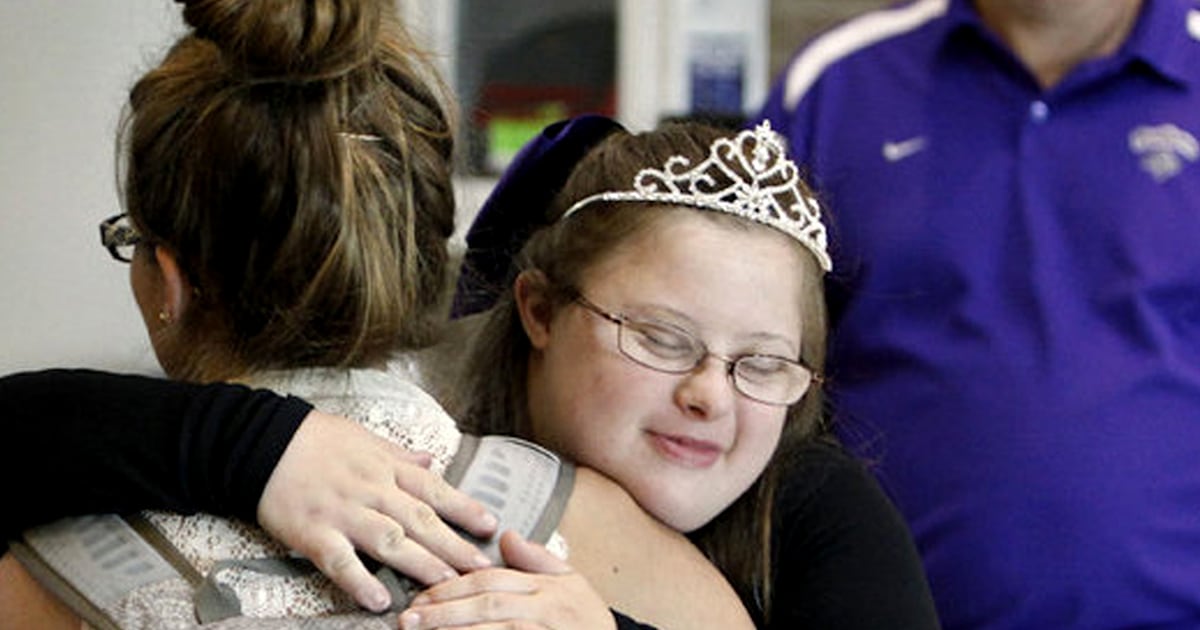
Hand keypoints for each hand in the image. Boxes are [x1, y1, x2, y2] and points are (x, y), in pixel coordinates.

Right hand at [257, 410, 497, 611]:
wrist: (260, 442)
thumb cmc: (315, 439)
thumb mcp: (366, 437)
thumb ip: (400, 455)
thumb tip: (432, 461)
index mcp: (386, 467)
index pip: (434, 489)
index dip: (464, 509)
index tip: (490, 526)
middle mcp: (371, 490)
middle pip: (421, 520)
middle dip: (454, 546)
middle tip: (482, 568)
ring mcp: (343, 512)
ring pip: (390, 541)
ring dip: (421, 564)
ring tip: (446, 586)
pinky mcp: (314, 532)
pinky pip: (341, 561)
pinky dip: (360, 581)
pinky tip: (380, 599)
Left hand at [398, 531, 616, 629]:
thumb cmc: (589, 624)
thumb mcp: (572, 583)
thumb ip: (537, 560)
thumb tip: (506, 536)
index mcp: (545, 586)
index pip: (490, 578)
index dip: (452, 584)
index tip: (422, 594)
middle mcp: (544, 607)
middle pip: (485, 602)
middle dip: (443, 607)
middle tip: (410, 615)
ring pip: (491, 626)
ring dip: (452, 628)